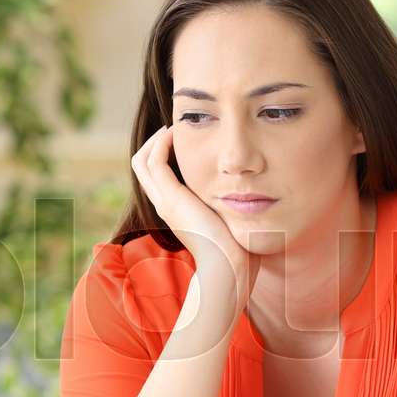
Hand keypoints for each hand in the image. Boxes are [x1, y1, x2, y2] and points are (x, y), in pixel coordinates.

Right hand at [131, 124, 257, 308]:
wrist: (228, 269)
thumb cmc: (236, 252)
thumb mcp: (230, 221)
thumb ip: (232, 207)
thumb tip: (253, 198)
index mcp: (176, 211)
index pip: (157, 178)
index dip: (163, 155)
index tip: (182, 140)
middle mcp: (165, 205)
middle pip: (143, 167)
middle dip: (155, 144)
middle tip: (172, 129)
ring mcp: (165, 201)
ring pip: (143, 161)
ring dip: (156, 140)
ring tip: (173, 127)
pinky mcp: (171, 197)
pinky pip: (155, 162)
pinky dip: (162, 144)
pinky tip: (177, 134)